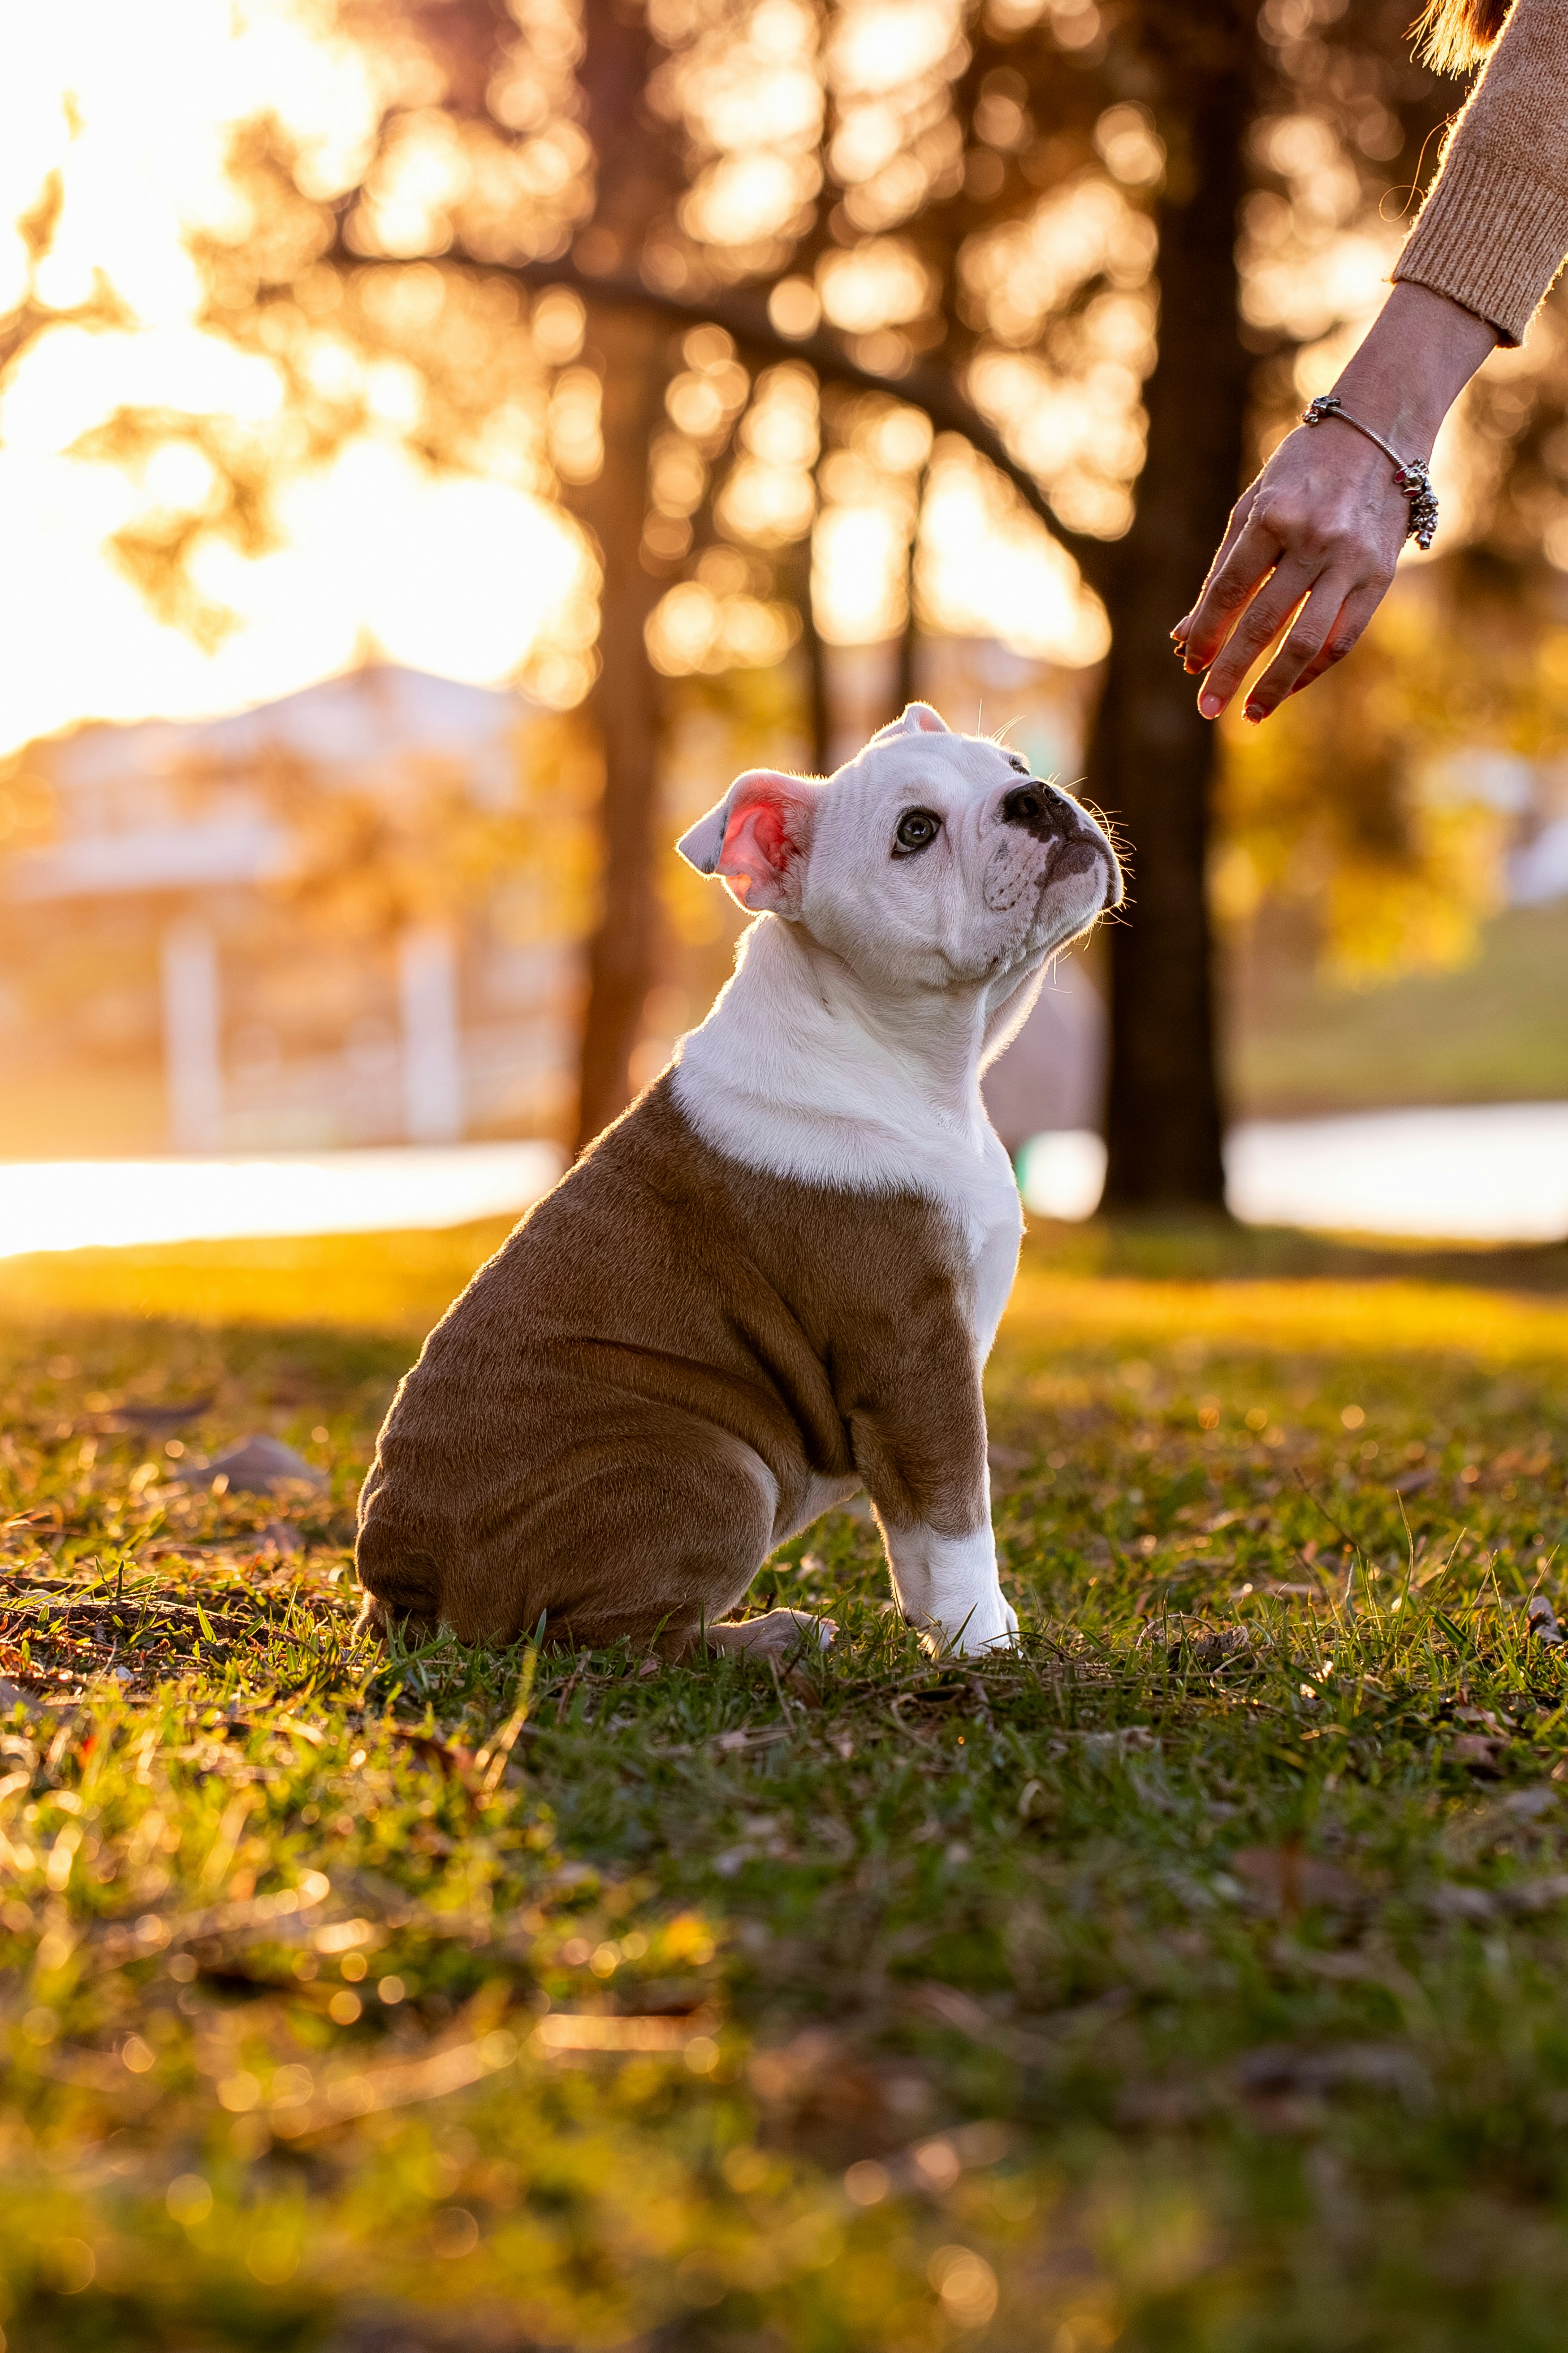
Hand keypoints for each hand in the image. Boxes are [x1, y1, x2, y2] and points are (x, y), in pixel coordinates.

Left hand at [1173, 283, 1497, 721]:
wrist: (1381, 431)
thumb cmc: (1302, 471)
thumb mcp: (1254, 506)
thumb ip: (1222, 571)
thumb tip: (1186, 637)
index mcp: (1273, 516)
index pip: (1229, 591)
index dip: (1207, 634)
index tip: (1189, 667)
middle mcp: (1315, 539)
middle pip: (1264, 623)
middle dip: (1231, 671)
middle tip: (1206, 708)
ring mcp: (1352, 559)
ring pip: (1307, 641)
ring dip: (1275, 685)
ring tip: (1250, 714)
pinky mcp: (1381, 575)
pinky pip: (1343, 637)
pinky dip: (1313, 669)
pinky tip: (1288, 688)